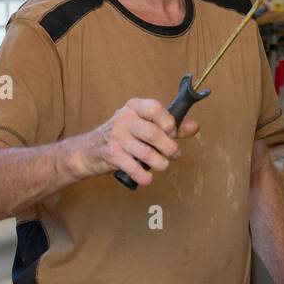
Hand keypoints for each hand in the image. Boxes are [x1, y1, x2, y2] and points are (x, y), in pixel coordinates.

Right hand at [79, 97, 199, 185]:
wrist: (88, 150)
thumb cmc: (122, 136)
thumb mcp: (143, 124)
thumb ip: (169, 126)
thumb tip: (195, 126)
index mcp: (134, 107)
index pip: (155, 108)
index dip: (169, 122)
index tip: (173, 133)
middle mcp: (124, 119)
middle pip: (154, 133)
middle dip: (169, 148)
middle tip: (174, 154)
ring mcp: (116, 137)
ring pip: (147, 154)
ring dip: (160, 163)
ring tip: (162, 165)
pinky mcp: (111, 155)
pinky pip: (134, 168)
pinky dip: (145, 176)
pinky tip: (147, 177)